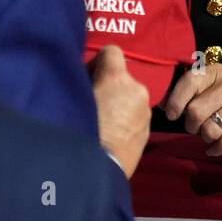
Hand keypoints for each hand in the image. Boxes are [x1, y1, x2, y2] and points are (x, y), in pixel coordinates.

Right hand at [90, 46, 150, 178]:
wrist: (97, 169)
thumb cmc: (80, 130)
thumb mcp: (74, 98)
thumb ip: (81, 82)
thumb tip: (82, 77)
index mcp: (117, 78)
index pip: (112, 51)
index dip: (98, 61)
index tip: (88, 77)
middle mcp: (137, 90)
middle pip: (122, 77)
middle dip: (108, 86)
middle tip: (92, 103)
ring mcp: (145, 112)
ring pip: (130, 98)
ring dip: (118, 104)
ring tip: (101, 123)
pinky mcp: (148, 131)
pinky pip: (135, 116)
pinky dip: (125, 120)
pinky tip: (111, 135)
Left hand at [164, 63, 221, 156]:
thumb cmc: (221, 105)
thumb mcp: (203, 92)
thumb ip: (181, 94)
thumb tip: (159, 101)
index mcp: (215, 71)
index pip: (189, 82)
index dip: (176, 101)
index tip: (171, 114)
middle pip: (196, 111)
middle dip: (191, 125)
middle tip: (195, 126)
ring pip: (209, 129)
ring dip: (205, 136)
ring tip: (211, 132)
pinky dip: (216, 148)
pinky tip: (215, 147)